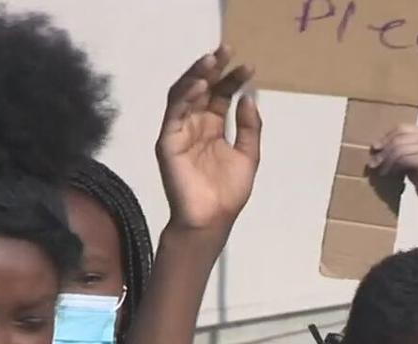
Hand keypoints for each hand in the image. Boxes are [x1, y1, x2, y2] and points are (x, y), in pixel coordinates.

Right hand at [157, 45, 261, 237]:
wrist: (212, 219)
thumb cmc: (228, 192)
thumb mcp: (248, 156)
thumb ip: (250, 128)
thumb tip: (248, 98)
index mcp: (213, 128)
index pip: (220, 96)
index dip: (232, 80)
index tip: (248, 67)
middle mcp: (194, 125)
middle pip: (201, 90)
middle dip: (213, 68)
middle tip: (226, 50)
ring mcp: (179, 132)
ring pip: (183, 96)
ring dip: (196, 76)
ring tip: (211, 61)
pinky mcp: (168, 142)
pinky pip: (174, 114)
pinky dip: (185, 98)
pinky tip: (200, 85)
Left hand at [369, 124, 417, 222]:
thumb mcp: (411, 158)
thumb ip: (400, 148)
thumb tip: (376, 145)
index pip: (402, 128)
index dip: (387, 137)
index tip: (375, 148)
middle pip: (399, 138)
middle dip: (384, 151)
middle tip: (373, 163)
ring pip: (400, 149)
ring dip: (387, 161)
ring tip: (381, 171)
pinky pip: (404, 159)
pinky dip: (394, 167)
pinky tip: (390, 174)